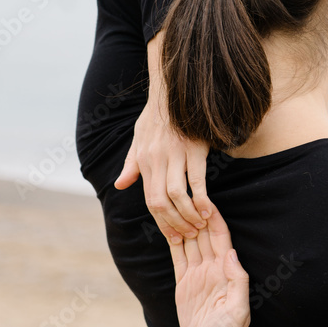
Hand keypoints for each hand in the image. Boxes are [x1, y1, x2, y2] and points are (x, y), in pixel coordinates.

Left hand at [114, 31, 212, 242]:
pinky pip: (196, 180)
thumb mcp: (138, 139)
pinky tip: (208, 211)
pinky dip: (201, 199)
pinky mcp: (194, 149)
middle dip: (174, 224)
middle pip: (161, 202)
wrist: (173, 90)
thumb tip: (119, 185)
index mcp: (144, 161)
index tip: (172, 236)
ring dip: (188, 215)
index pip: (149, 200)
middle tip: (187, 236)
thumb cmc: (157, 116)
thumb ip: (131, 164)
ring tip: (199, 226)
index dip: (160, 222)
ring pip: (177, 196)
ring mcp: (175, 155)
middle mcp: (156, 160)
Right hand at [169, 203, 255, 326]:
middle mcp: (211, 269)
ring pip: (189, 242)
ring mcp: (197, 276)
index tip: (206, 197)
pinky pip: (178, 258)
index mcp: (225, 272)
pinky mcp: (184, 285)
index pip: (220, 237)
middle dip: (195, 212)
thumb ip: (237, 281)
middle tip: (184, 190)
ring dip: (183, 222)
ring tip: (172, 201)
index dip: (214, 217)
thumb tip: (231, 253)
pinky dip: (173, 242)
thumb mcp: (238, 310)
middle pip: (203, 234)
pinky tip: (168, 227)